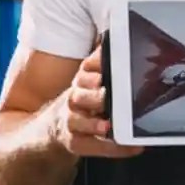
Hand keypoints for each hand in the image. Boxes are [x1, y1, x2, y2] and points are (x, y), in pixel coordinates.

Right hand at [50, 37, 143, 158]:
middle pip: (78, 97)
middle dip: (93, 97)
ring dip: (95, 125)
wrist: (52, 128)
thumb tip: (116, 35)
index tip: (103, 75)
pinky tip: (131, 148)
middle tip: (106, 97)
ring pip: (80, 123)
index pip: (84, 74)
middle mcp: (73, 101)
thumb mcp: (89, 79)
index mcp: (80, 82)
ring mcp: (72, 123)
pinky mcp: (75, 143)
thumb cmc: (82, 101)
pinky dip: (112, 148)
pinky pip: (93, 147)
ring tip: (109, 126)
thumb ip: (102, 61)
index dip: (92, 74)